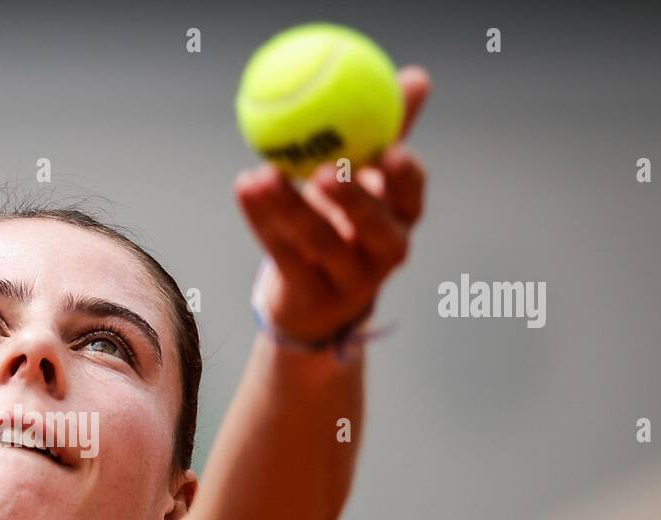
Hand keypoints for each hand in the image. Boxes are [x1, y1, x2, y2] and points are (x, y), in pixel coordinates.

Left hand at [234, 65, 431, 339]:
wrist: (316, 300)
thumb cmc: (344, 221)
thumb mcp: (367, 177)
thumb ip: (384, 130)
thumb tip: (416, 77)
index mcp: (401, 219)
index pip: (411, 196)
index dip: (403, 177)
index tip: (390, 150)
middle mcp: (382, 254)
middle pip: (374, 228)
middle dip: (353, 200)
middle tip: (325, 170)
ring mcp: (347, 281)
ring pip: (319, 243)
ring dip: (289, 207)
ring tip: (263, 174)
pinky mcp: (309, 297)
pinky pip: (281, 254)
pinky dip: (261, 218)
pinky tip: (244, 187)